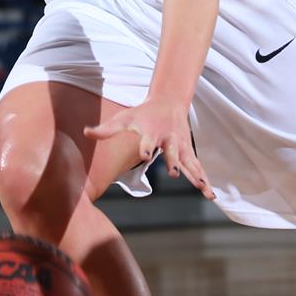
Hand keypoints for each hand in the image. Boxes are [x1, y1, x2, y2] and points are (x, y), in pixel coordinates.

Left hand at [85, 98, 213, 199]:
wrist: (169, 101)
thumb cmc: (142, 114)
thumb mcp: (124, 119)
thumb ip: (107, 129)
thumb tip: (85, 132)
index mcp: (152, 133)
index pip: (147, 141)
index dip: (146, 148)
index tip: (145, 155)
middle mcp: (168, 140)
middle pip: (172, 152)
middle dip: (173, 162)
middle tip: (173, 173)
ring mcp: (181, 146)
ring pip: (190, 163)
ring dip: (196, 175)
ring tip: (203, 189)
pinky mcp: (188, 151)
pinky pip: (197, 168)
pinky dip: (204, 179)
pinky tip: (210, 194)